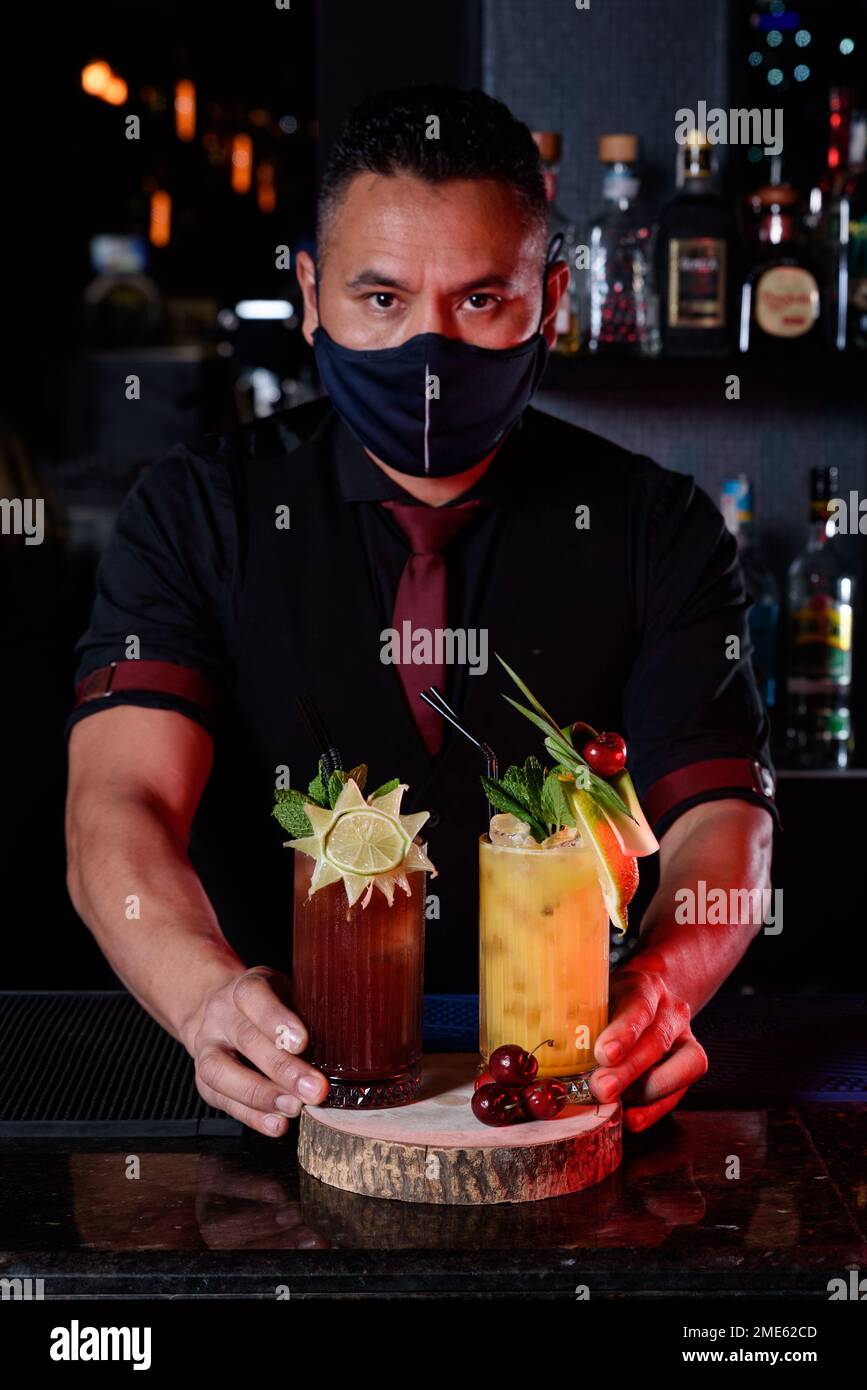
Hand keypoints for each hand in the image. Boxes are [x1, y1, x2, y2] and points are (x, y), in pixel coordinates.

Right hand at [183, 966, 329, 1136]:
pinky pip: (221, 1099)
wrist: (219, 1013)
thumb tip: (350, 1040)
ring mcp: (207, 1046)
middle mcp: (221, 1015)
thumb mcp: (290, 993)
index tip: (302, 1041)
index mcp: (244, 987)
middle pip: (245, 1039)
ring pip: (220, 1071)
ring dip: (260, 1095)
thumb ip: (309, 1010)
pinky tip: (277, 1125)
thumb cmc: (270, 1005)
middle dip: (282, 1069)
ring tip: (293, 1109)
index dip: (275, 1018)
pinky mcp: (203, 1079)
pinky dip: (250, 1116)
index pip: (253, 995)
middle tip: (315, 1090)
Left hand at [589, 968, 707, 1131]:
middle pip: (657, 1040)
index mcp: (646, 986)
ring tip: (614, 1103)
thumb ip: (580, 1014)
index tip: (603, 1054)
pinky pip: (681, 1091)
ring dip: (645, 1091)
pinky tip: (631, 1118)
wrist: (650, 998)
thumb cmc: (612, 1000)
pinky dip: (655, 1110)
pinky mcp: (691, 1065)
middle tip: (601, 1089)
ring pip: (683, 1065)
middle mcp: (672, 1011)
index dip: (624, 1032)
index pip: (640, 1005)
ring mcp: (686, 1037)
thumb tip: (550, 1042)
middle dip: (629, 1070)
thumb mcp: (595, 995)